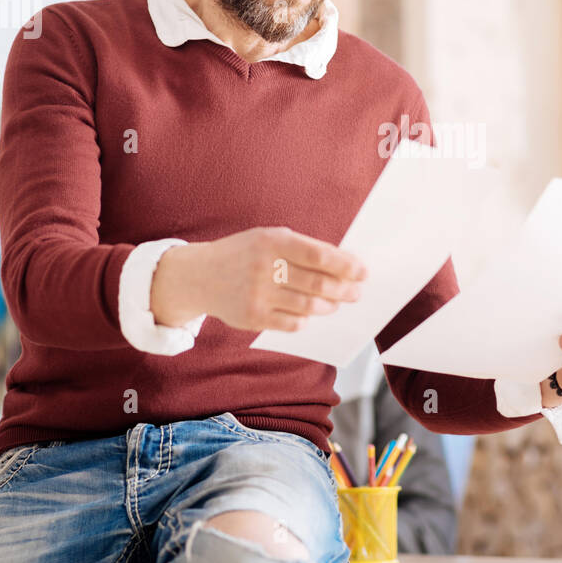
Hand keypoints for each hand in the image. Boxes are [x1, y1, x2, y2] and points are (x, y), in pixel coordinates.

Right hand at [151, 226, 366, 331]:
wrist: (198, 275)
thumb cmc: (244, 254)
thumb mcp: (268, 238)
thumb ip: (303, 248)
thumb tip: (344, 264)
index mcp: (271, 241)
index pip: (320, 256)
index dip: (346, 266)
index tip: (363, 272)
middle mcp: (264, 267)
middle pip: (318, 284)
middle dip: (344, 290)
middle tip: (356, 293)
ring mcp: (257, 294)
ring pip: (308, 306)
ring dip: (329, 306)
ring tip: (336, 303)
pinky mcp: (252, 318)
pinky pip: (292, 323)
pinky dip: (306, 319)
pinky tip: (308, 313)